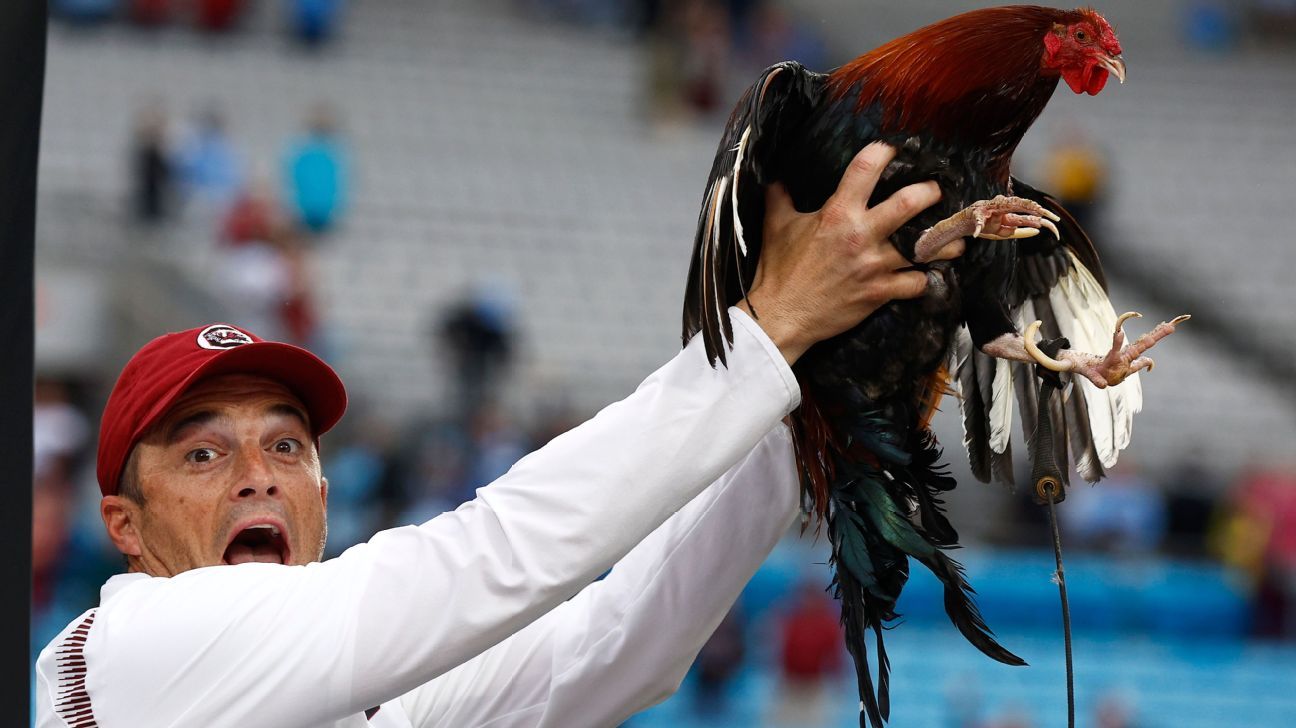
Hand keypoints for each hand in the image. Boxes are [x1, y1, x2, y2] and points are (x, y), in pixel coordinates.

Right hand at [738, 143, 951, 364]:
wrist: (781, 316)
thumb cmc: (778, 271)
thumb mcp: (776, 227)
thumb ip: (780, 199)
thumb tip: (776, 180)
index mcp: (837, 213)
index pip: (866, 168)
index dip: (885, 151)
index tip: (894, 149)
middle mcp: (861, 234)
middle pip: (910, 203)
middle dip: (930, 192)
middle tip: (936, 191)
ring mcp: (874, 265)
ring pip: (925, 247)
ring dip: (944, 242)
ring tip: (953, 238)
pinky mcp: (880, 292)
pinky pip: (917, 283)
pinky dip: (924, 279)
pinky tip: (926, 274)